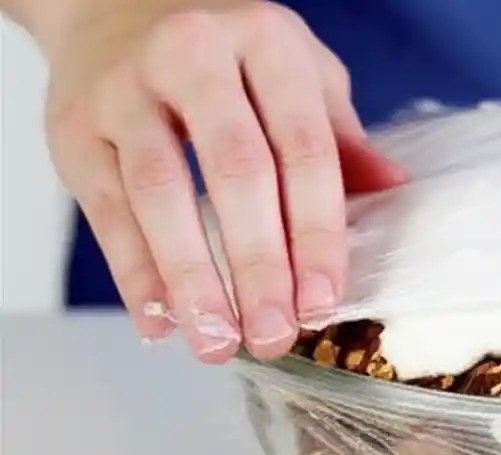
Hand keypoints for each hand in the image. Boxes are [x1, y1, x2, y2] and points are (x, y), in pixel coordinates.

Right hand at [42, 0, 405, 361]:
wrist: (111, 5)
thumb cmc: (225, 53)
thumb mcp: (294, 71)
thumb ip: (337, 133)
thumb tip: (391, 189)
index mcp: (266, 42)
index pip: (303, 148)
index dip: (316, 231)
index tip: (323, 300)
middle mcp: (193, 55)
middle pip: (236, 172)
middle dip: (259, 265)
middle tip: (274, 335)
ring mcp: (125, 89)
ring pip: (160, 193)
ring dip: (192, 279)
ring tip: (217, 341)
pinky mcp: (74, 127)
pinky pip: (106, 209)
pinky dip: (134, 273)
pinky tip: (161, 321)